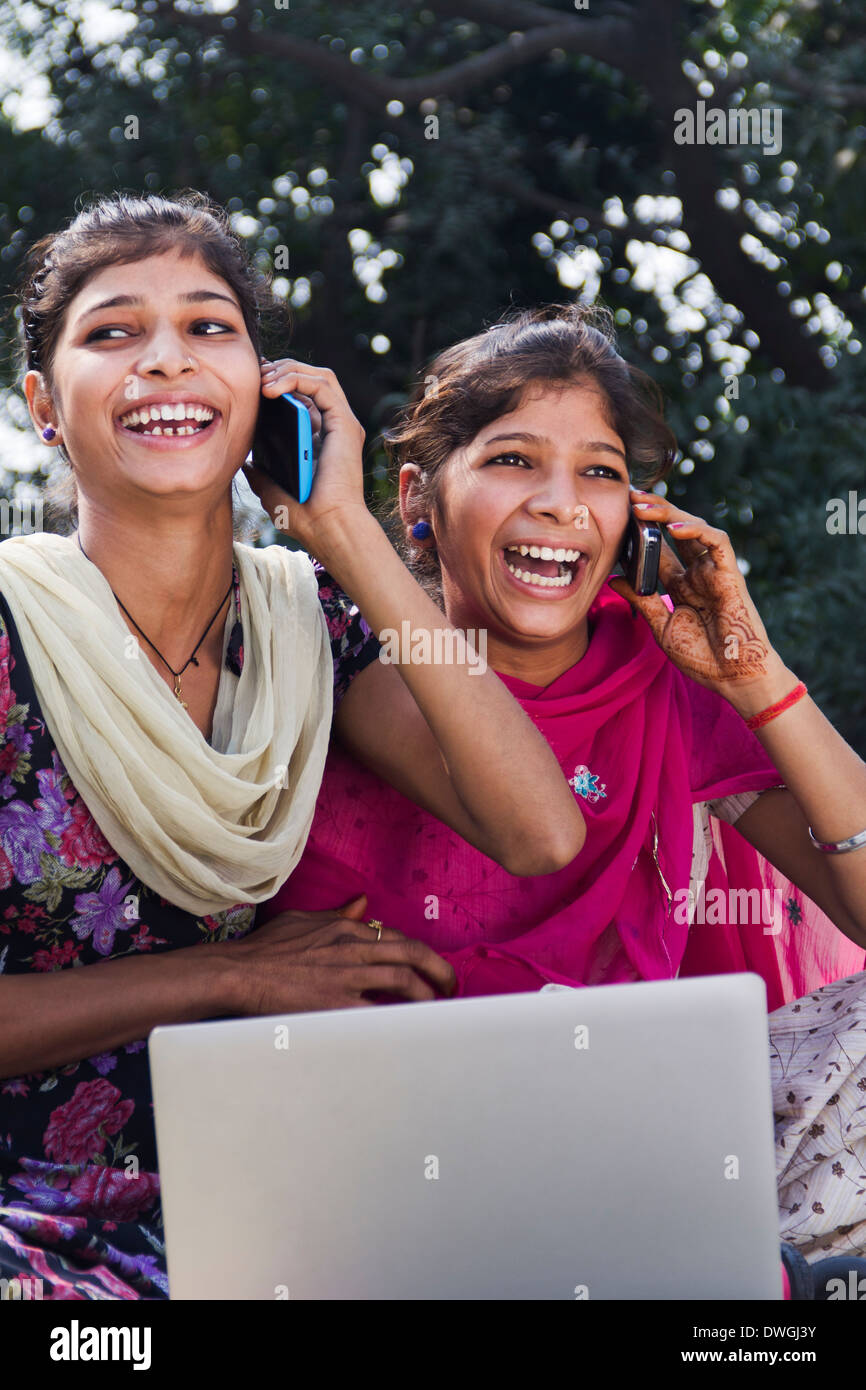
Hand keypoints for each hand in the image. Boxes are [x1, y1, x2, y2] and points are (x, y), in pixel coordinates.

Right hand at [214, 893, 456, 1014]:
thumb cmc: (267, 948)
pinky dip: (396, 1019)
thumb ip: (338, 915)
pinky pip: (377, 1012)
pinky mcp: (335, 1005)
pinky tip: (407, 1028)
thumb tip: (363, 903)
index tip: (432, 968)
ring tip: (435, 1009)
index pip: (397, 938)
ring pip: (402, 982)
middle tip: (451, 987)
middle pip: (411, 954)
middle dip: (439, 971)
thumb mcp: (305, 920)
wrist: (240, 973)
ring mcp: (346, 977)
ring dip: (425, 996)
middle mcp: (352, 949)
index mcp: (347, 929)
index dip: (422, 954)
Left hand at [242, 357, 368, 551]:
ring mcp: (342, 424)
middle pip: (311, 380)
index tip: (251, 385)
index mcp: (320, 441)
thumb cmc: (305, 518)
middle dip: (280, 370)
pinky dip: (296, 379)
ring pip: (319, 375)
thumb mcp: (271, 492)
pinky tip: (271, 389)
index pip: (302, 398)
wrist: (327, 528)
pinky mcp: (345, 423)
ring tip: (262, 381)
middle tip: (254, 376)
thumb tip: (245, 464)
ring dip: (288, 370)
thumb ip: (260, 476)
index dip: (277, 384)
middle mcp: (334, 428)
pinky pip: (323, 384)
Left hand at [608, 489, 793, 710]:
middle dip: (651, 511)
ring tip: (642, 505)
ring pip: (694, 528)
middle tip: (628, 497)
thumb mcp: (661, 626)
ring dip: (668, 513)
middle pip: (673, 531)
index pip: (657, 550)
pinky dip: (696, 530)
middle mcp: (696, 572)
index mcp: (680, 585)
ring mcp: (713, 571)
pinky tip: (673, 527)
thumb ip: (641, 601)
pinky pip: (716, 542)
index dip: (638, 533)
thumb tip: (613, 579)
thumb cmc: (701, 657)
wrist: (732, 676)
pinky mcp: (730, 573)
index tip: (615, 518)